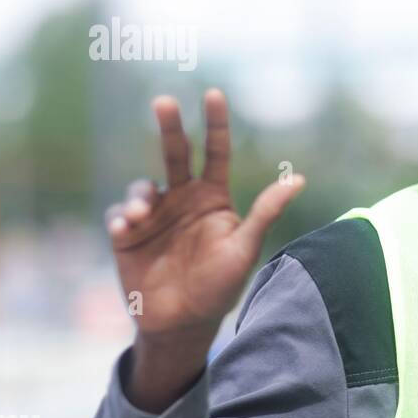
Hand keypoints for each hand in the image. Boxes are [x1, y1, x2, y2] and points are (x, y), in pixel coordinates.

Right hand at [107, 88, 304, 409]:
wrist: (182, 323)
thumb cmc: (220, 286)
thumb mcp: (245, 248)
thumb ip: (266, 212)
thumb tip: (299, 178)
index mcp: (213, 198)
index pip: (215, 153)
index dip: (216, 125)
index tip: (214, 94)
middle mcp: (182, 199)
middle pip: (175, 153)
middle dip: (170, 126)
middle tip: (164, 101)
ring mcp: (153, 216)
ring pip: (142, 187)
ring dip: (140, 194)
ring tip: (141, 213)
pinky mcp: (126, 235)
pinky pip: (118, 216)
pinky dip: (121, 217)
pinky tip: (127, 228)